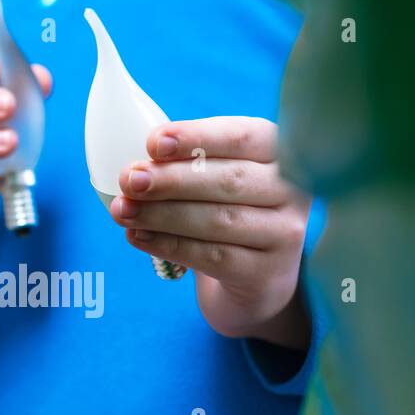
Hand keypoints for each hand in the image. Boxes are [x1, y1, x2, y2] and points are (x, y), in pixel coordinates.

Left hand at [109, 116, 311, 349]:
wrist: (256, 277)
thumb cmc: (227, 211)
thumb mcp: (218, 178)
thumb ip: (188, 162)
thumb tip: (136, 164)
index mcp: (278, 152)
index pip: (242, 136)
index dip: (198, 138)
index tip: (154, 143)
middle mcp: (291, 191)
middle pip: (229, 180)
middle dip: (172, 180)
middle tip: (130, 180)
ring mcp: (284, 234)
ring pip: (218, 221)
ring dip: (163, 215)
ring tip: (124, 211)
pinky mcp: (266, 273)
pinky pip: (212, 257)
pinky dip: (169, 245)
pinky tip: (139, 236)